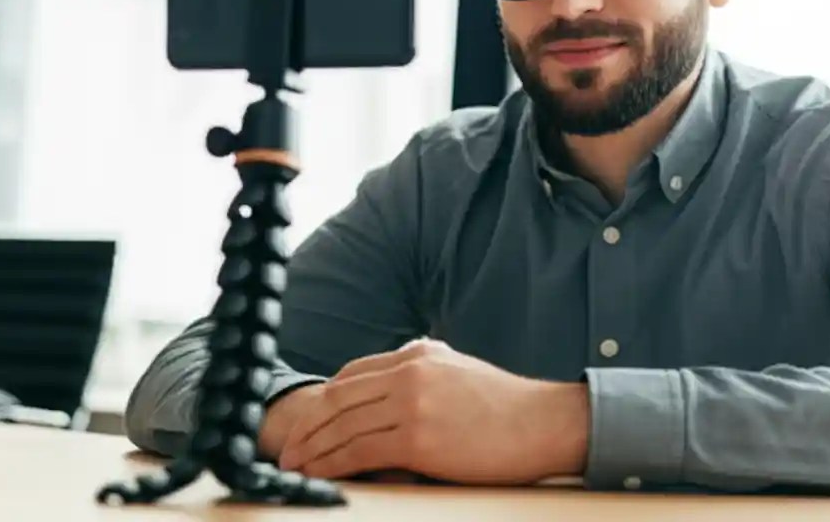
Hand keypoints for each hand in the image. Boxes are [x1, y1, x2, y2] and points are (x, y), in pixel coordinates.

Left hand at [275, 339, 588, 483]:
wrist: (543, 423)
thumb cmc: (506, 406)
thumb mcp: (459, 370)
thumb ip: (424, 370)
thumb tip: (392, 384)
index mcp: (418, 353)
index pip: (353, 373)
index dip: (322, 402)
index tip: (307, 422)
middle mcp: (410, 372)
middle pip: (338, 399)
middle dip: (306, 427)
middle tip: (286, 449)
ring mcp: (412, 404)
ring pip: (343, 427)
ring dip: (312, 450)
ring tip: (293, 467)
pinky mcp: (418, 438)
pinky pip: (359, 452)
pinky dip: (332, 465)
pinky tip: (319, 475)